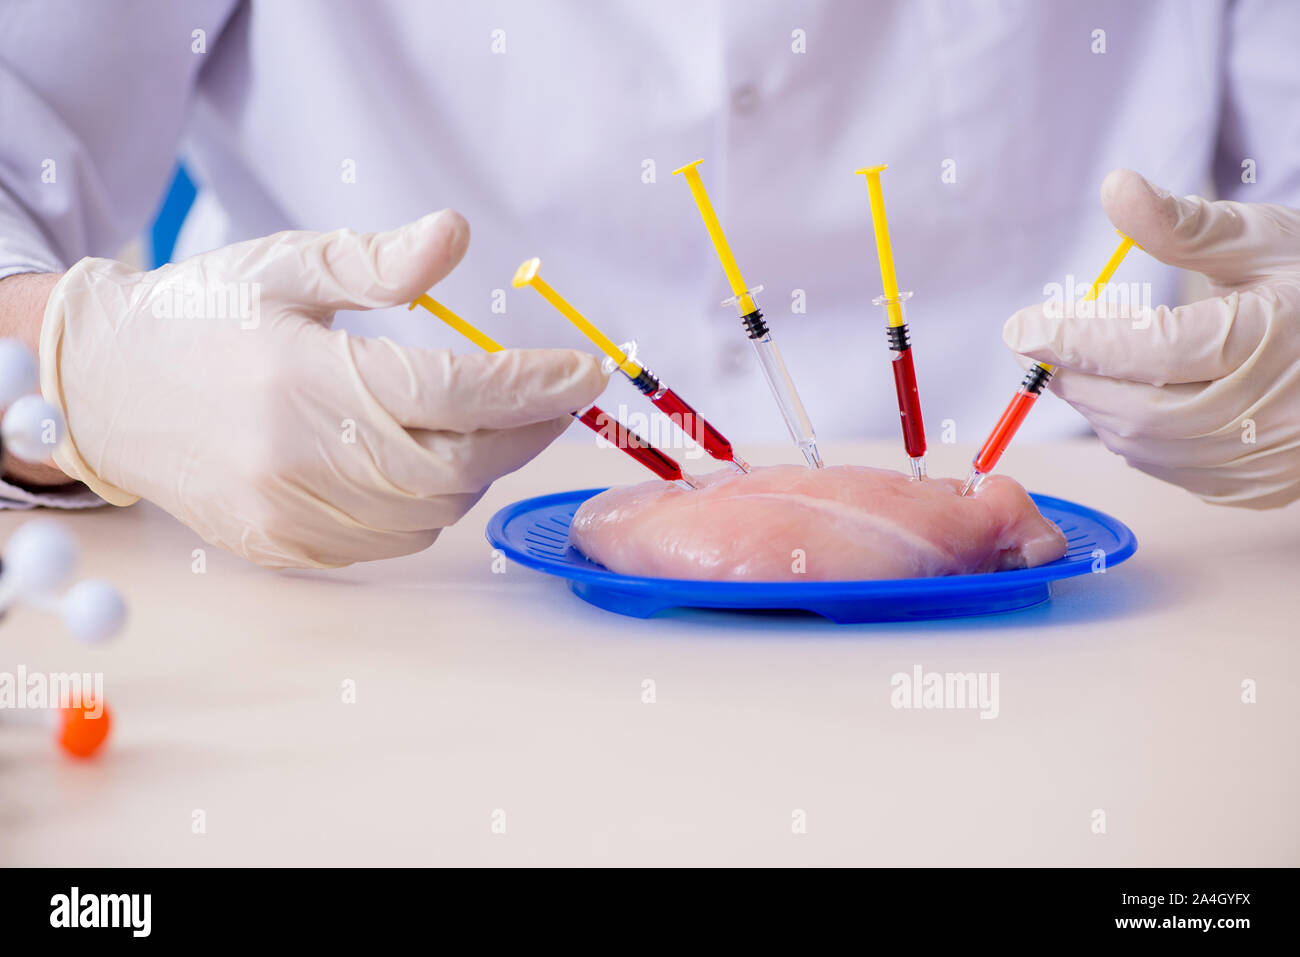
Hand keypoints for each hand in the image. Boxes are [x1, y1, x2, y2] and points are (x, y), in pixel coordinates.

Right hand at [39, 211, 606, 566]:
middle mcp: (296, 459)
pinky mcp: (287, 548)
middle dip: (526, 433)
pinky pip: (394, 542)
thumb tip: (456, 235)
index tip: (588, 373)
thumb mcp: (286, 266)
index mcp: (302, 378)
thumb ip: (376, 261)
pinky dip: (433, 507)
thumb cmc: (203, 318)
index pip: (450, 392)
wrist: (110, 391)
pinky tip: (431, 465)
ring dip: (483, 469)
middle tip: (559, 399)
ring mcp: (291, 515)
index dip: (532, 386)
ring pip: (433, 511)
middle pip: (456, 464)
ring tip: (495, 424)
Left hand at [1002, 169, 1299, 508]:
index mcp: (1275, 339)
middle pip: (1142, 411)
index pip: (1154, 349)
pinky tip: (1127, 400)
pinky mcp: (1260, 487)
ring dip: (1099, 409)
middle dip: (1078, 378)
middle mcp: (1274, 411)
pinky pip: (1173, 470)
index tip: (1023, 327)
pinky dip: (1134, 437)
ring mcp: (1269, 460)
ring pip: (1149, 448)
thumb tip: (1116, 188)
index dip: (1079, 340)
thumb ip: (1184, 226)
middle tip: (1039, 347)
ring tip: (1079, 367)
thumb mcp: (1263, 239)